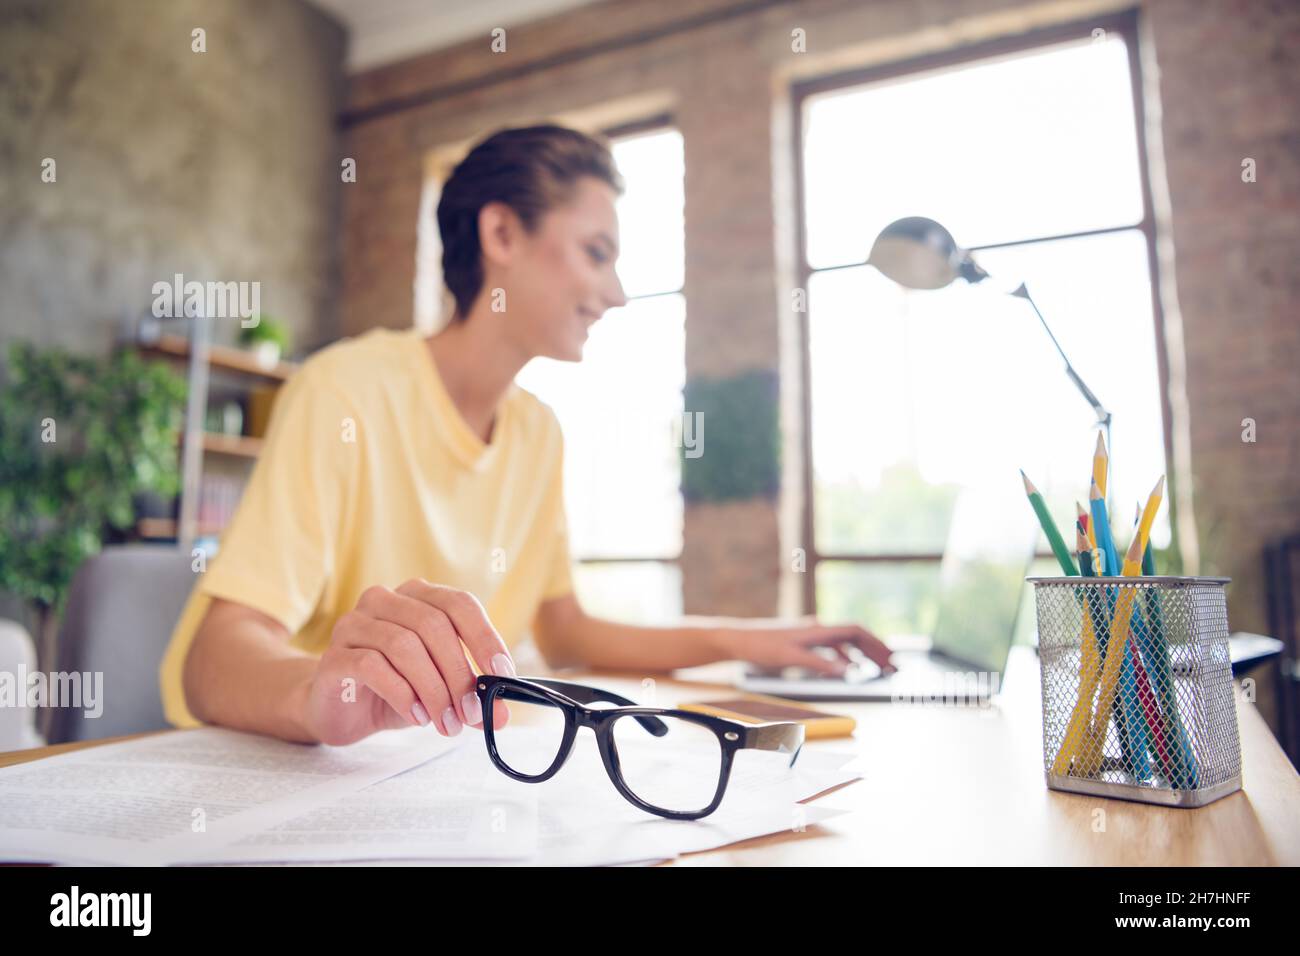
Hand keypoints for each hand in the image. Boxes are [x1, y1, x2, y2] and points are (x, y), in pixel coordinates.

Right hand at [304, 579, 514, 745]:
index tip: (502, 674)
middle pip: (433, 625)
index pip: (459, 603)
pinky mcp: (334, 655)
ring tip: (446, 722)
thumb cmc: (394, 690)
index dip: (484, 637)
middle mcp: (384, 600)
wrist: (337, 709)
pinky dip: (402, 693)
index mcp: (417, 597)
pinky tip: (416, 716)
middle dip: (459, 673)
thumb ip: (469, 698)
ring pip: (404, 645)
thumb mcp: (439, 691)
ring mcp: (354, 624)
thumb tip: (501, 714)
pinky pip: (372, 665)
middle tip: (472, 712)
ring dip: (433, 689)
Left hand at [721, 618, 894, 676]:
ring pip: (845, 642)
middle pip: (854, 636)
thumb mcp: (792, 658)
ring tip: (879, 668)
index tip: (890, 657)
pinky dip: (845, 657)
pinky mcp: (804, 641)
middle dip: (875, 651)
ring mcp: (811, 634)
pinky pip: (832, 647)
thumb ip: (820, 664)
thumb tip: (847, 672)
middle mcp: (817, 628)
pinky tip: (850, 667)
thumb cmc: (761, 646)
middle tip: (893, 667)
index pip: (855, 631)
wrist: (738, 639)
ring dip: (863, 654)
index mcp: (818, 629)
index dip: (875, 643)